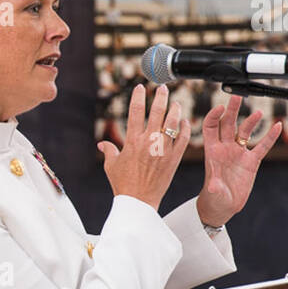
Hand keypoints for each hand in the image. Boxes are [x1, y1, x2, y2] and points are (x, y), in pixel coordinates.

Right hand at [97, 83, 190, 211]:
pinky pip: (183, 139)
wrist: (139, 201)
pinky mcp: (174, 158)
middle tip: (162, 88)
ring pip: (173, 123)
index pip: (135, 111)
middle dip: (160, 97)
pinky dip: (185, 129)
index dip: (138, 97)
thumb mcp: (111, 165)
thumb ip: (108, 150)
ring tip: (176, 103)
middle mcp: (149, 142)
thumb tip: (101, 144)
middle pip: (157, 112)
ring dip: (176, 110)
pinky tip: (185, 122)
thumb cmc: (123, 184)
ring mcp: (163, 149)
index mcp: (132, 141)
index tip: (140, 88)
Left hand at [196, 94, 281, 226]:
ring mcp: (239, 153)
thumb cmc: (213, 198)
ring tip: (258, 112)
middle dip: (232, 109)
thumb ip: (214, 186)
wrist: (222, 207)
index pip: (211, 127)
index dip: (214, 116)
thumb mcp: (213, 192)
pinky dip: (270, 137)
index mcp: (212, 151)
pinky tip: (277, 126)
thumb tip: (213, 185)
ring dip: (251, 121)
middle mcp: (225, 148)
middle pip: (228, 123)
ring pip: (245, 131)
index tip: (220, 108)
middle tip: (237, 96)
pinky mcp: (251, 162)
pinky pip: (262, 146)